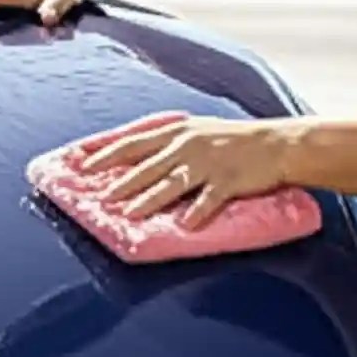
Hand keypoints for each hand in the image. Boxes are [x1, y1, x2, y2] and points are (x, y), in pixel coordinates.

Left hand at [79, 114, 303, 228]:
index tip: (81, 162)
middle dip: (121, 182)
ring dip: (148, 200)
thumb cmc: (232, 140)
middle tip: (100, 197)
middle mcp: (188, 145)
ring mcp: (208, 162)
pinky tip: (185, 225)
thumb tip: (135, 158)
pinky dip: (198, 212)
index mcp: (176, 132)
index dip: (105, 152)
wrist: (275, 144)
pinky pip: (210, 198)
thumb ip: (167, 143)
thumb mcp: (196, 131)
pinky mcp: (229, 180)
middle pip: (147, 165)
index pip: (132, 142)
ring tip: (129, 214)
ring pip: (171, 183)